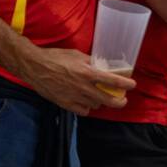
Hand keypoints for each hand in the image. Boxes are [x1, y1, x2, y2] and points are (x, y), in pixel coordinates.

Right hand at [19, 47, 134, 115]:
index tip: (132, 85)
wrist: (34, 66)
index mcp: (87, 73)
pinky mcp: (65, 104)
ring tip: (100, 98)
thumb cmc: (54, 57)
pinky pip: (83, 111)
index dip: (125, 84)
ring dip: (101, 102)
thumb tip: (101, 66)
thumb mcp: (76, 54)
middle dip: (119, 101)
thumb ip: (90, 62)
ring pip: (96, 106)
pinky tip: (86, 103)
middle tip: (122, 99)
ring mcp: (74, 97)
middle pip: (108, 100)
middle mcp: (83, 87)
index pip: (112, 81)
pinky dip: (87, 108)